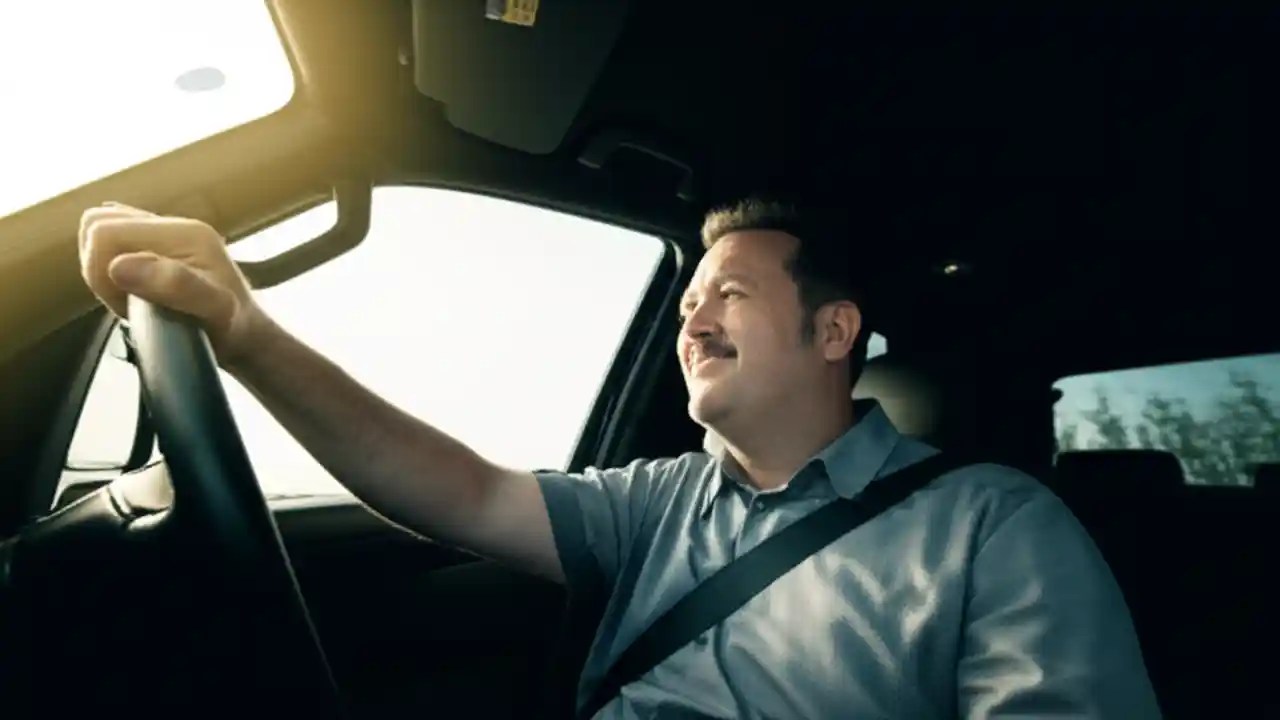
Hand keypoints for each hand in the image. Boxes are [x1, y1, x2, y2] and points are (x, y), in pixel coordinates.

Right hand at [78, 202, 274, 368]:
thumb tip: (119, 265)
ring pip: (99, 234)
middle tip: (129, 301)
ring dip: (103, 271)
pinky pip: (111, 246)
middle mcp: (173, 224)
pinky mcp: (155, 245)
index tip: (128, 302)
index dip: (101, 271)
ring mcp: (163, 232)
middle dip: (99, 268)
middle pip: (96, 225)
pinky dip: (110, 271)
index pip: (104, 230)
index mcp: (184, 232)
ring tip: (134, 299)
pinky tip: (134, 292)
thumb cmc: (232, 326)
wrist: (246, 335)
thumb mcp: (214, 310)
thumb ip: (173, 285)